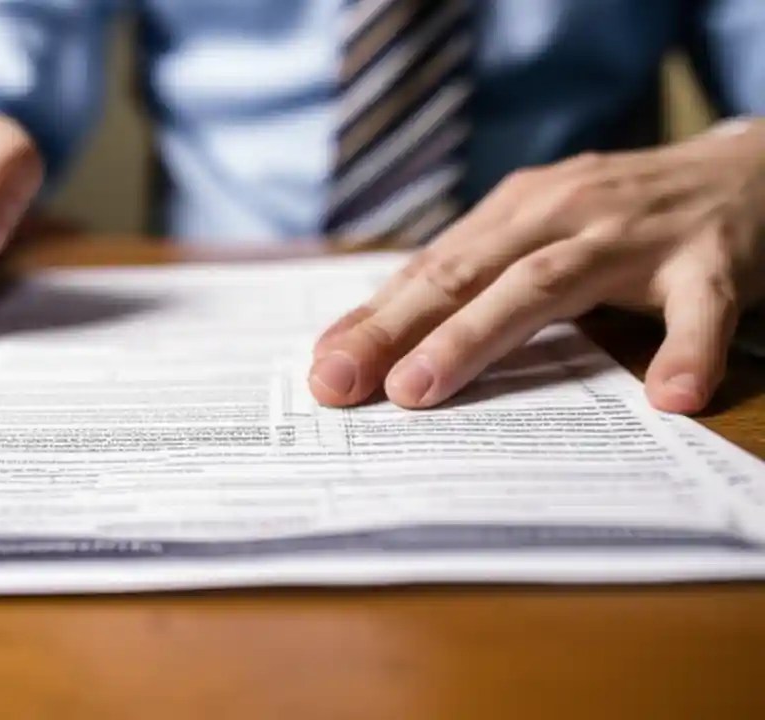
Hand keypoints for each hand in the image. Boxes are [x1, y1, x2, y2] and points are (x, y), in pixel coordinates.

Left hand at [311, 120, 764, 414]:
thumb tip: (381, 333)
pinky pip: (698, 309)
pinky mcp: (711, 261)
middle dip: (391, 331)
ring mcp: (634, 235)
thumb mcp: (539, 231)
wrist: (746, 168)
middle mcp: (560, 212)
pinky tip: (668, 396)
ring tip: (421, 389)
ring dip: (475, 337)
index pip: (429, 270)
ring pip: (542, 285)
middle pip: (462, 275)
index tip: (322, 366)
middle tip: (339, 384)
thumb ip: (475, 277)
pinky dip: (684, 350)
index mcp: (514, 211)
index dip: (371, 319)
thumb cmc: (619, 216)